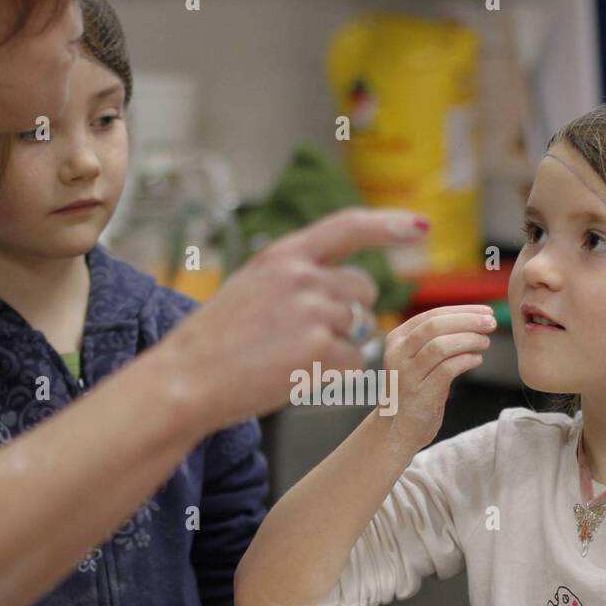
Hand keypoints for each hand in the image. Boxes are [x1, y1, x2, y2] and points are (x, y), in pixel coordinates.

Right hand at [161, 208, 428, 429]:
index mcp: (283, 255)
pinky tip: (296, 375)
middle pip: (363, 291)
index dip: (388, 225)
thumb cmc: (214, 342)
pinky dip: (334, 375)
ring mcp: (313, 312)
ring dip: (336, 348)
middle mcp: (302, 276)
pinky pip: (355, 362)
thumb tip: (348, 291)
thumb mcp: (251, 288)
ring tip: (289, 358)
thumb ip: (296, 279)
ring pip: (359, 330)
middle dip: (350, 314)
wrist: (186, 379)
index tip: (419, 226)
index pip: (348, 227)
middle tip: (307, 338)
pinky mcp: (320, 349)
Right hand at [377, 304, 497, 453]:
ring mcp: (407, 375)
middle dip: (468, 321)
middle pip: (435, 326)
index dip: (462, 311)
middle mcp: (398, 354)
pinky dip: (466, 361)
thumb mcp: (416, 358)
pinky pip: (447, 369)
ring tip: (485, 342)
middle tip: (490, 323)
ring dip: (468, 340)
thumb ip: (435, 339)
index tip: (485, 311)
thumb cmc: (414, 389)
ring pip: (440, 346)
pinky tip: (477, 360)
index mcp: (397, 339)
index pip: (431, 315)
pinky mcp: (420, 394)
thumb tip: (475, 320)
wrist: (396, 428)